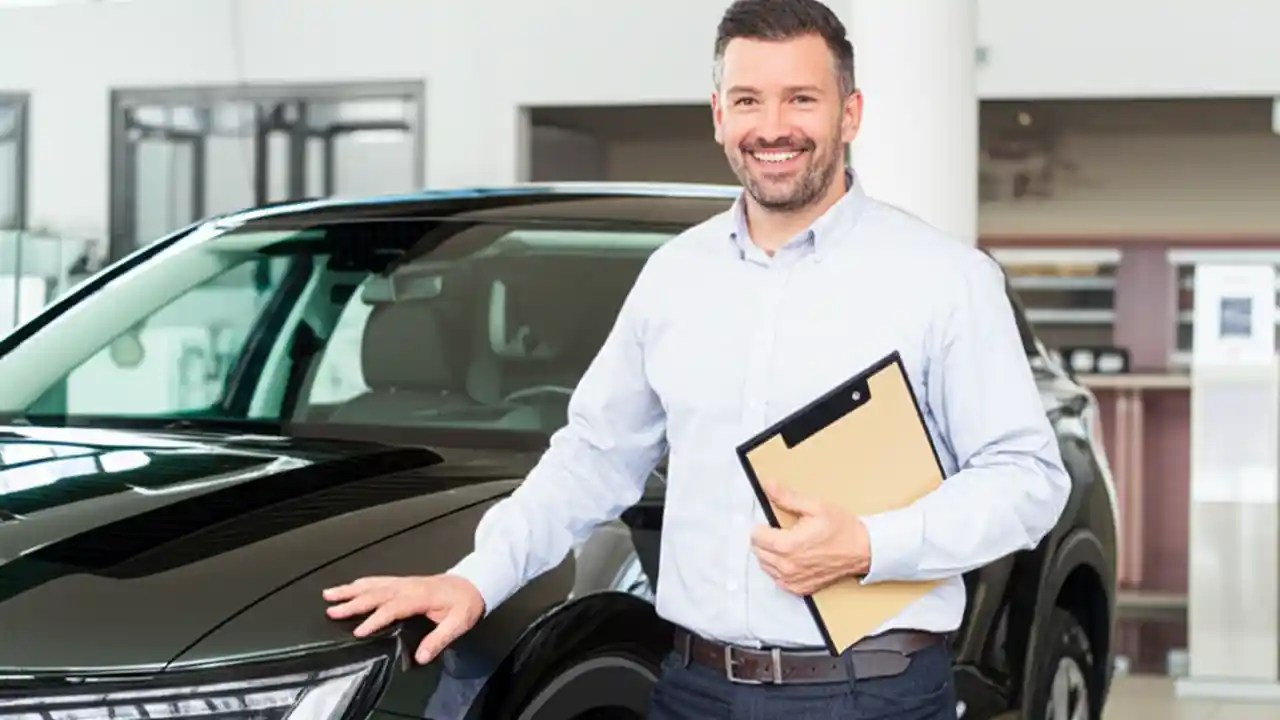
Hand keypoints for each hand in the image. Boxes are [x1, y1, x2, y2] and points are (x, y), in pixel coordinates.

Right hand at [323, 574, 484, 664]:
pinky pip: (378, 580)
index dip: (374, 620)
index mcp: (419, 596)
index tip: (358, 631)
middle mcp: (408, 586)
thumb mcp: (458, 623)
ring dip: (350, 590)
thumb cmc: (466, 603)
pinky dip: (361, 583)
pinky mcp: (403, 581)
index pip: (392, 608)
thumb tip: (421, 656)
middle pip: (375, 593)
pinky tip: (350, 587)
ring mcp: (404, 581)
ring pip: (373, 584)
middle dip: (352, 603)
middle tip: (331, 610)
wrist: (474, 583)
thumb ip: (439, 639)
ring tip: (329, 595)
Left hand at [750, 481, 870, 595]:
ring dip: (770, 554)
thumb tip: (768, 486)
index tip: (768, 523)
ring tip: (787, 543)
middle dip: (764, 540)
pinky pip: (777, 579)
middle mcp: (788, 566)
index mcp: (789, 545)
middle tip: (779, 531)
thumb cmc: (842, 530)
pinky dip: (779, 569)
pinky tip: (791, 558)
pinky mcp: (799, 588)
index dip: (760, 526)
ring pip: (765, 566)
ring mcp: (793, 580)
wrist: (862, 550)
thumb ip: (787, 497)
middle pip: (758, 552)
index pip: (756, 537)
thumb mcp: (815, 507)